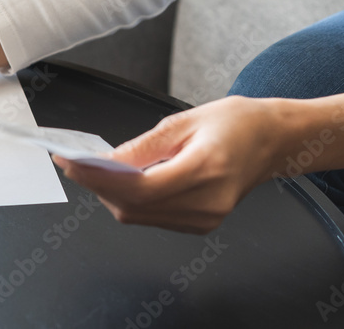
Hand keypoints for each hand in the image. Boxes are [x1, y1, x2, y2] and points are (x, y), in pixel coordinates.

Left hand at [52, 96, 283, 233]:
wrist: (272, 140)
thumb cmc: (237, 124)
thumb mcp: (185, 120)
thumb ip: (142, 146)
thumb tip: (105, 160)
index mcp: (206, 169)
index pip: (138, 187)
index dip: (98, 178)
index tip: (70, 164)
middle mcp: (207, 202)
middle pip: (133, 206)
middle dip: (97, 185)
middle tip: (73, 163)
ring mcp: (205, 219)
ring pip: (138, 215)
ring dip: (110, 194)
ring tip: (92, 170)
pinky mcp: (200, 224)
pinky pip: (152, 217)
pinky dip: (130, 200)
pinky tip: (121, 181)